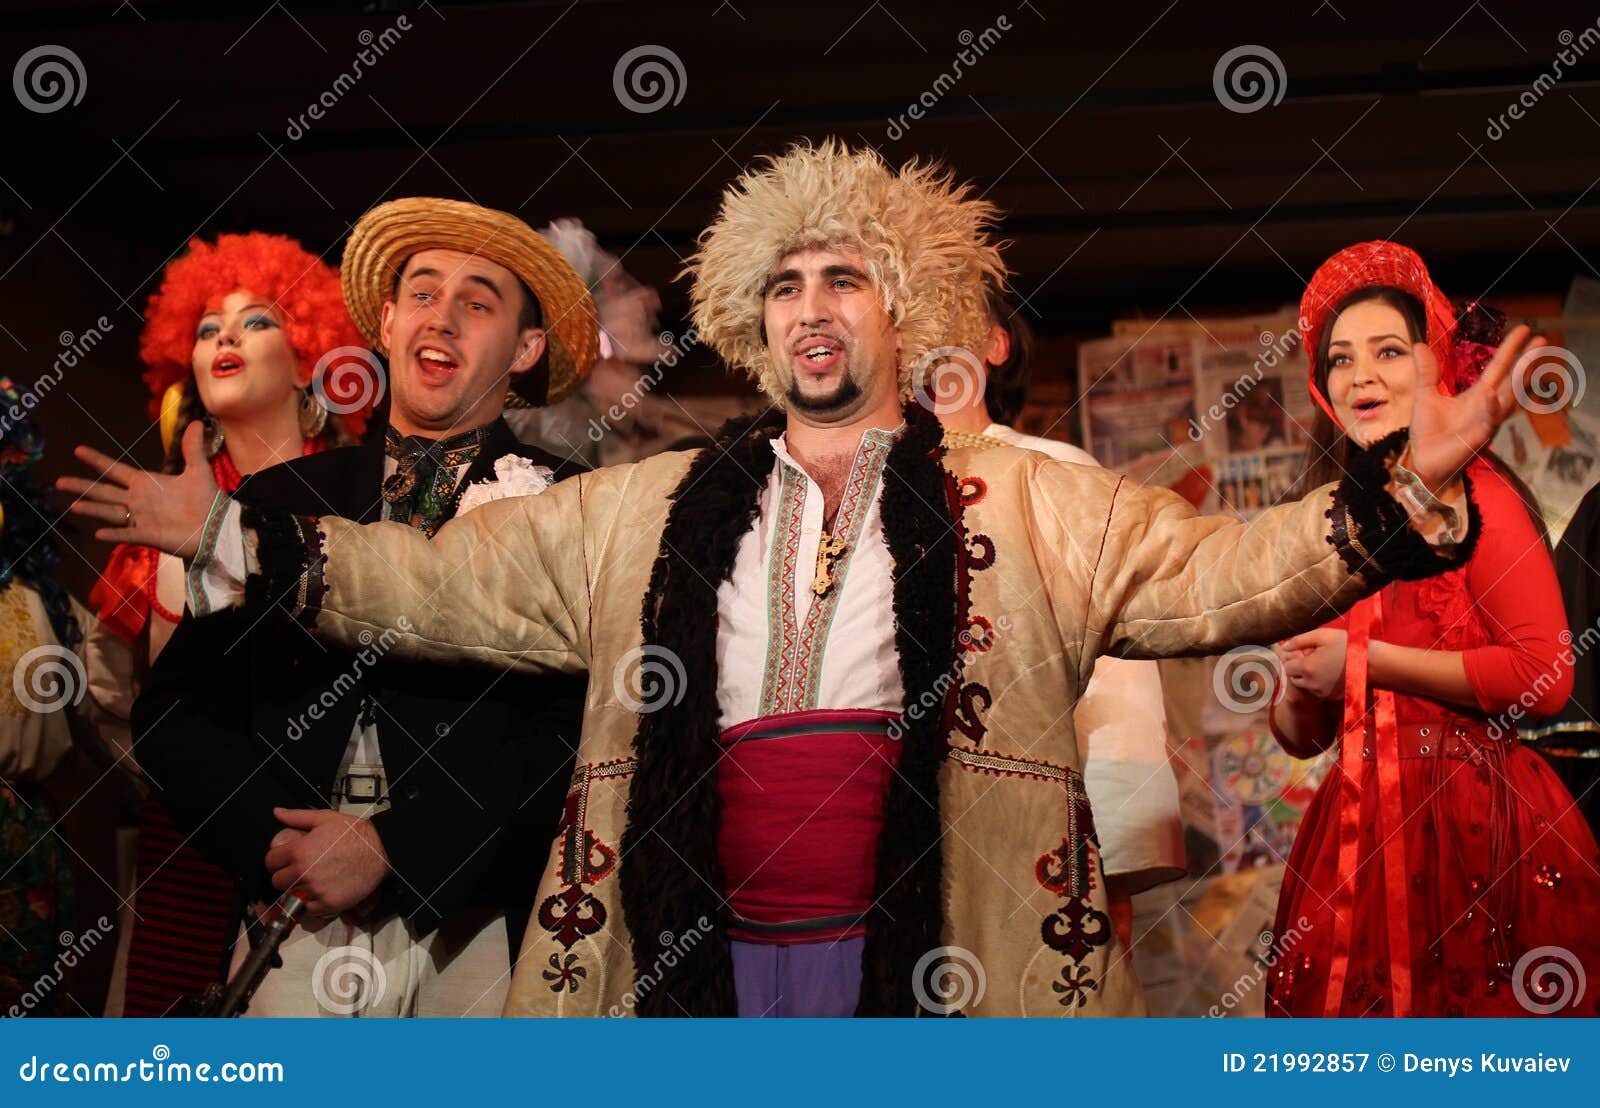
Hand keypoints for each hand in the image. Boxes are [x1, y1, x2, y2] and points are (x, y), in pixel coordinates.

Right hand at [55, 421, 219, 558]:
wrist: (217, 527)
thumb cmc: (206, 501)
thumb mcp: (198, 471)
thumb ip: (192, 448)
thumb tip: (197, 422)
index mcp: (146, 484)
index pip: (116, 470)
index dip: (98, 460)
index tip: (78, 450)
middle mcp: (138, 501)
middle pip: (104, 491)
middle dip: (82, 486)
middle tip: (59, 481)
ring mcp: (142, 519)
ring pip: (110, 513)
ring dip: (93, 509)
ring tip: (73, 506)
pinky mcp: (149, 536)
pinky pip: (128, 535)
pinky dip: (115, 535)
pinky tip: (99, 534)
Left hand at [264, 807, 389, 917]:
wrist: (381, 850)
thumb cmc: (355, 834)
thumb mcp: (325, 818)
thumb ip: (297, 816)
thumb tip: (278, 812)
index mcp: (299, 851)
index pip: (270, 862)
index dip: (276, 860)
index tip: (284, 861)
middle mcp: (304, 872)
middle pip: (277, 881)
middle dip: (286, 876)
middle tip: (299, 872)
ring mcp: (316, 890)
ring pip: (290, 897)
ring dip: (297, 891)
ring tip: (310, 883)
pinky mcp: (328, 904)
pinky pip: (308, 910)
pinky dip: (312, 904)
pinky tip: (321, 892)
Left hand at [1277, 628, 1347, 701]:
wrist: (1372, 662)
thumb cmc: (1347, 645)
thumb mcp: (1322, 636)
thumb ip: (1299, 640)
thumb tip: (1283, 646)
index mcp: (1307, 668)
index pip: (1286, 666)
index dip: (1292, 658)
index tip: (1303, 652)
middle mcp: (1312, 684)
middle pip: (1293, 677)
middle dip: (1298, 668)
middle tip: (1313, 657)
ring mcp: (1322, 693)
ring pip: (1305, 686)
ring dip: (1308, 677)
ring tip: (1323, 664)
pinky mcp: (1331, 697)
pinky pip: (1317, 691)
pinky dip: (1319, 683)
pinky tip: (1330, 673)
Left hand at [1406, 324, 1541, 493]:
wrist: (1421, 460)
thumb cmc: (1428, 432)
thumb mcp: (1426, 396)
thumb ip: (1427, 372)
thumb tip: (1419, 345)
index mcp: (1479, 395)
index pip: (1499, 367)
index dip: (1511, 349)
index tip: (1525, 329)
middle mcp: (1489, 407)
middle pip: (1512, 380)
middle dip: (1527, 361)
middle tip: (1542, 339)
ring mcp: (1486, 422)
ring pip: (1507, 399)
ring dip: (1517, 380)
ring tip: (1529, 358)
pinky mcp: (1477, 438)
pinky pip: (1487, 421)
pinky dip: (1489, 409)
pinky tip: (1491, 394)